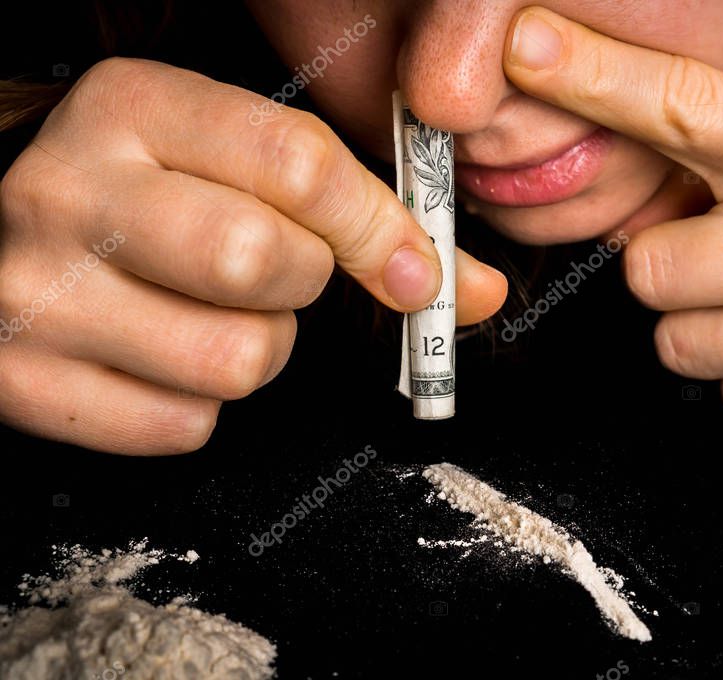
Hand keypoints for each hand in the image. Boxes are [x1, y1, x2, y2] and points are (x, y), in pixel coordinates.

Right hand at [0, 58, 506, 453]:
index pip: (298, 165)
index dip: (379, 228)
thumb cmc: (149, 192)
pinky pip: (183, 425)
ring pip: (235, 361)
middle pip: (262, 263)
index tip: (410, 267)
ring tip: (213, 314)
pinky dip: (200, 402)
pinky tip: (164, 356)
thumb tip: (475, 293)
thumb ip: (363, 215)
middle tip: (278, 275)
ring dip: (258, 349)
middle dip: (305, 284)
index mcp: (135, 108)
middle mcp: (70, 193)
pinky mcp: (25, 383)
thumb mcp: (236, 160)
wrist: (0, 222)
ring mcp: (34, 293)